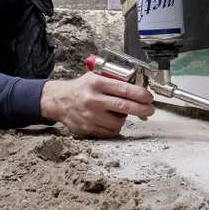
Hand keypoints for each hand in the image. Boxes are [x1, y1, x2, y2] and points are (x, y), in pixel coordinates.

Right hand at [40, 73, 155, 137]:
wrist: (59, 101)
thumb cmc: (81, 88)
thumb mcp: (95, 77)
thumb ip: (113, 82)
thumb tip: (137, 89)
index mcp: (96, 84)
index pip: (123, 89)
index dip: (140, 94)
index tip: (149, 97)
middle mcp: (93, 99)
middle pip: (123, 106)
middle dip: (141, 109)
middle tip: (149, 109)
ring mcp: (90, 116)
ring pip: (118, 122)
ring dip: (124, 118)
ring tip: (120, 113)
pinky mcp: (88, 128)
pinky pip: (110, 132)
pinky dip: (114, 127)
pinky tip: (110, 121)